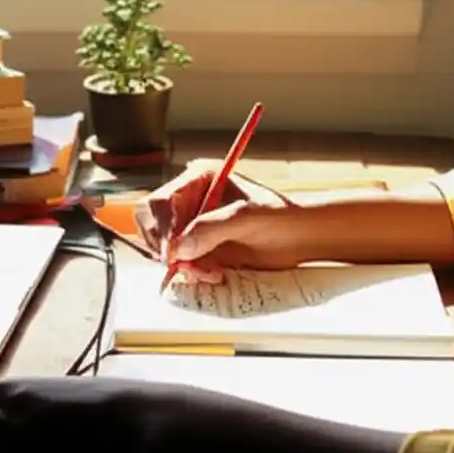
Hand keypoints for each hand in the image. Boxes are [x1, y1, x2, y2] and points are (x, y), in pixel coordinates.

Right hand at [134, 166, 303, 282]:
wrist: (301, 238)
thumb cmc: (281, 219)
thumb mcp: (247, 218)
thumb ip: (211, 229)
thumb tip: (178, 247)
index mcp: (198, 179)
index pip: (160, 202)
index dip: (164, 230)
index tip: (175, 253)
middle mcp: (189, 199)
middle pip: (152, 224)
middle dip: (169, 249)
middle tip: (191, 266)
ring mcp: (191, 224)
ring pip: (161, 246)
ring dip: (180, 264)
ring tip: (209, 271)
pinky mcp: (198, 247)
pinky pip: (176, 261)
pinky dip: (188, 272)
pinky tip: (211, 273)